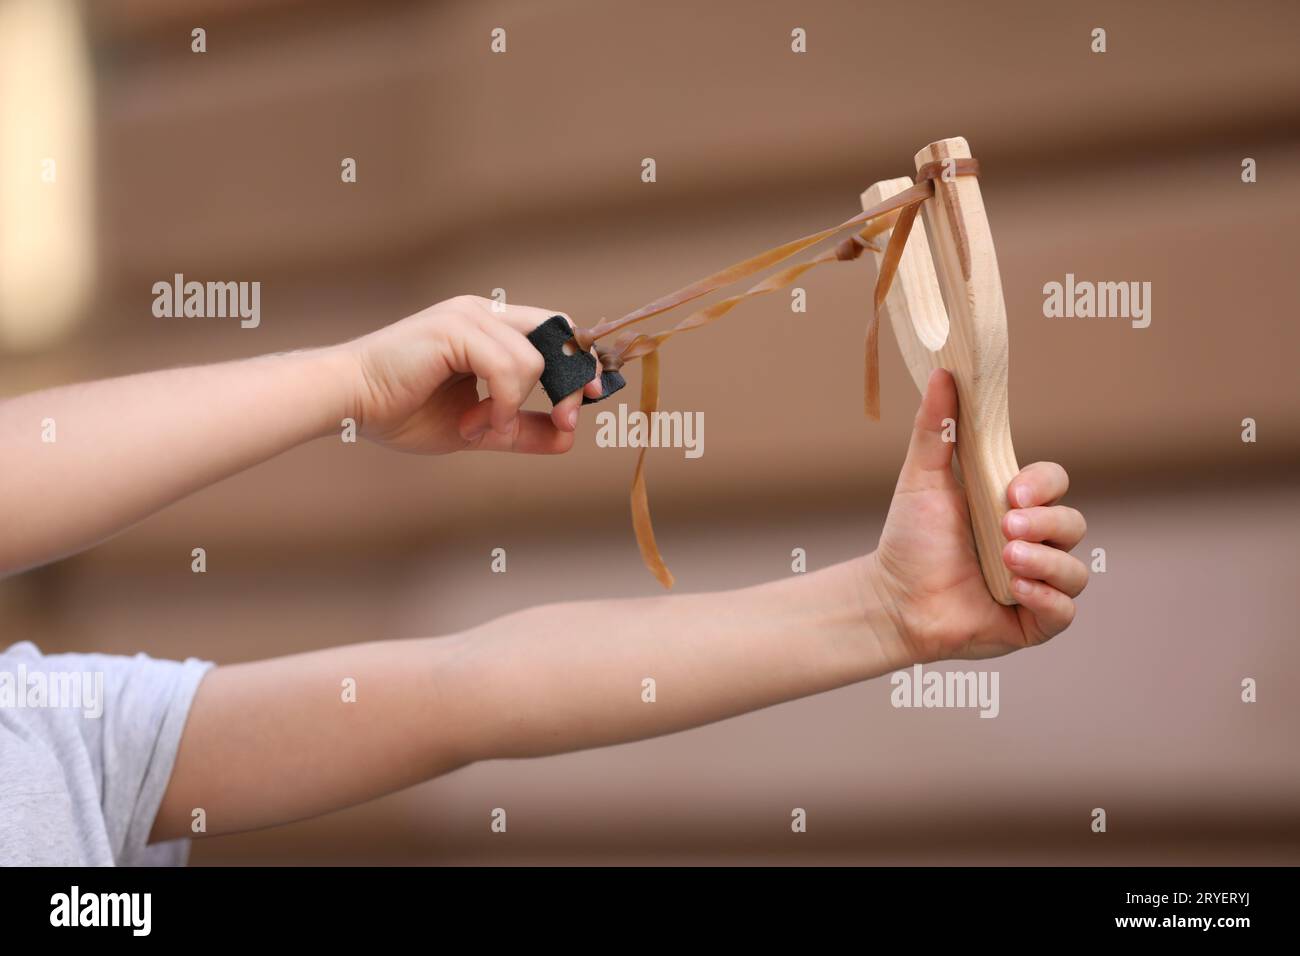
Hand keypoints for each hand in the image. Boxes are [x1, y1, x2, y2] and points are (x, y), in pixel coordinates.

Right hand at [342, 295, 603, 454]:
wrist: (347, 404)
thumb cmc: (400, 412)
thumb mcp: (478, 428)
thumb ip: (521, 429)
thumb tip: (569, 440)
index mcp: (490, 326)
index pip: (557, 331)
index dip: (580, 364)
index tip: (590, 403)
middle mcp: (484, 312)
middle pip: (560, 334)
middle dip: (572, 382)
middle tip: (566, 422)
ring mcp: (469, 315)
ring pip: (533, 361)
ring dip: (514, 408)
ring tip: (478, 429)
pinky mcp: (455, 328)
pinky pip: (508, 369)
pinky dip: (501, 404)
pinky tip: (473, 424)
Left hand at [862, 368, 1087, 663]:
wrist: (893, 599)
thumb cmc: (909, 540)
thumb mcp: (922, 480)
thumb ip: (936, 429)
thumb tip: (943, 373)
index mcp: (1013, 505)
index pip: (1054, 483)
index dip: (1043, 485)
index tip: (1011, 490)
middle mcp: (1034, 542)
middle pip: (1072, 523)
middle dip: (1044, 524)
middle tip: (1005, 527)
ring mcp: (1037, 581)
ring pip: (1075, 569)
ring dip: (1046, 561)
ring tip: (1006, 559)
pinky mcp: (1033, 621)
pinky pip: (1065, 610)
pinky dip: (1047, 598)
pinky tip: (1017, 590)